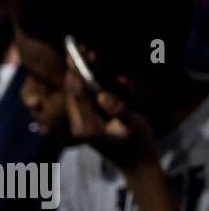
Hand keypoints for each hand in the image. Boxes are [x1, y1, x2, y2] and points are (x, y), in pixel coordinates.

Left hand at [63, 44, 155, 169]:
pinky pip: (84, 99)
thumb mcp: (133, 125)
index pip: (78, 96)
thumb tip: (103, 95)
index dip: (76, 74)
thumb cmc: (137, 142)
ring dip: (81, 75)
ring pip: (77, 94)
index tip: (74, 56)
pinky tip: (93, 69)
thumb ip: (119, 110)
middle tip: (77, 49)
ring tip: (84, 54)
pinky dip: (88, 84)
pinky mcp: (85, 121)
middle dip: (76, 70)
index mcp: (86, 127)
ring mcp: (81, 124)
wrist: (134, 161)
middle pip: (74, 93)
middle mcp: (79, 125)